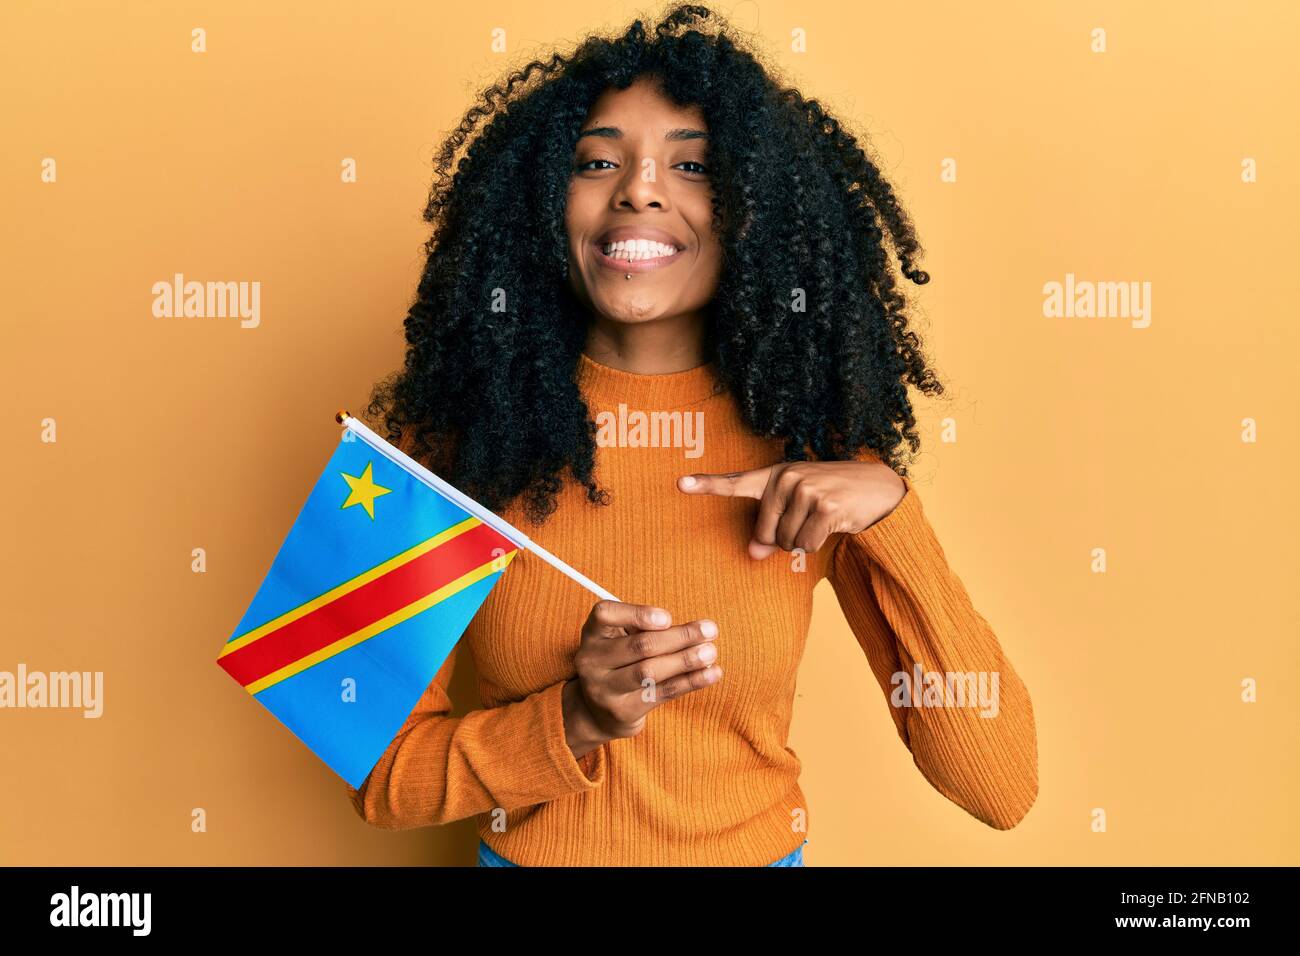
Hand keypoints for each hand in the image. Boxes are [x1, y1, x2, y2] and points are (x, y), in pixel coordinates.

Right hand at [563, 601, 720, 759]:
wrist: (597, 711)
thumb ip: (647, 630)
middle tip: (710, 630)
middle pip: (639, 646)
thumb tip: (695, 631)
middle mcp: (592, 661)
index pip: (604, 614)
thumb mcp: (622, 640)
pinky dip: (690, 682)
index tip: (668, 618)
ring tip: (711, 652)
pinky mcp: (624, 711)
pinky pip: (662, 693)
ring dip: (686, 660)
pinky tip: (712, 674)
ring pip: (650, 672)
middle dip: (679, 637)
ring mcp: (605, 689)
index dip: (637, 614)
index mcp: (592, 634)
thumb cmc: (621, 662)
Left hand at [677, 460, 905, 558]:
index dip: (706, 485)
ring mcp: (807, 490)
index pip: (735, 482)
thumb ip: (770, 529)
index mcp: (774, 475)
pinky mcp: (825, 507)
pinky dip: (818, 543)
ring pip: (787, 541)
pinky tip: (833, 523)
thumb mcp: (797, 508)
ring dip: (804, 540)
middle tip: (807, 520)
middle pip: (765, 532)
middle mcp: (787, 478)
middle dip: (783, 538)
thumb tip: (752, 554)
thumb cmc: (829, 498)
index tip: (680, 484)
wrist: (875, 487)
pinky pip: (807, 544)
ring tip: (822, 519)